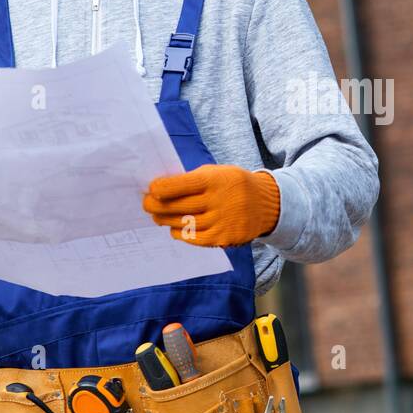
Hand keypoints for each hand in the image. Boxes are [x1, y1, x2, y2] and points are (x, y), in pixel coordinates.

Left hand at [141, 164, 279, 247]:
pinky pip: (195, 239)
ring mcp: (223, 222)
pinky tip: (175, 229)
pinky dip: (181, 234)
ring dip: (167, 221)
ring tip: (159, 217)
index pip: (182, 184)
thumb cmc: (231, 184)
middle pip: (179, 206)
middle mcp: (220, 201)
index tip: (150, 190)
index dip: (161, 189)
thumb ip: (192, 180)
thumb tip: (159, 191)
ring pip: (185, 224)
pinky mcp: (224, 238)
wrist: (266, 203)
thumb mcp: (216, 173)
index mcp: (216, 180)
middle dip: (157, 206)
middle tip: (147, 205)